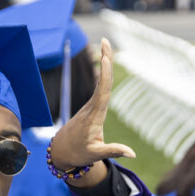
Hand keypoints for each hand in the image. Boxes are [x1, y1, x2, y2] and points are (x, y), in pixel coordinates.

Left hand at [48, 38, 134, 186]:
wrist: (61, 152)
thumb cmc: (78, 153)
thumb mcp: (95, 154)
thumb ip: (113, 151)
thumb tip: (132, 154)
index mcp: (94, 116)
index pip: (102, 92)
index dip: (104, 75)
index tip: (105, 59)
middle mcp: (92, 106)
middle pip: (101, 80)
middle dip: (103, 60)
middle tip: (105, 41)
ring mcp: (90, 105)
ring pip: (100, 81)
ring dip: (104, 62)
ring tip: (105, 44)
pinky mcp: (91, 106)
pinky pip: (100, 86)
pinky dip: (105, 73)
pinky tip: (106, 61)